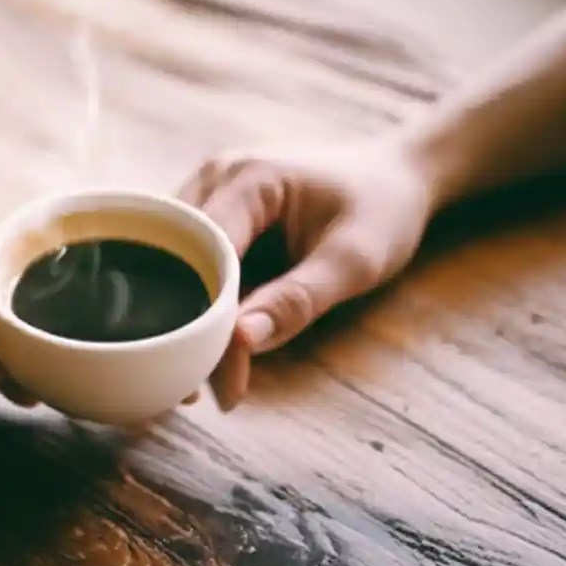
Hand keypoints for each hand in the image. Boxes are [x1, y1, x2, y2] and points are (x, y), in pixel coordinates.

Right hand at [179, 138, 436, 408]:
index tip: (214, 379)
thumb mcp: (356, 259)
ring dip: (180, 316)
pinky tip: (203, 341)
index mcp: (249, 179)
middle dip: (180, 324)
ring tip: (193, 375)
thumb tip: (242, 339)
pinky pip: (183, 257)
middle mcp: (214, 177)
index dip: (204, 318)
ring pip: (169, 261)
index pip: (205, 255)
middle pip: (173, 257)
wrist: (395, 174)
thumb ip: (298, 300)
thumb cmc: (382, 209)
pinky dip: (190, 300)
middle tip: (191, 390)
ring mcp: (207, 189)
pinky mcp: (209, 208)